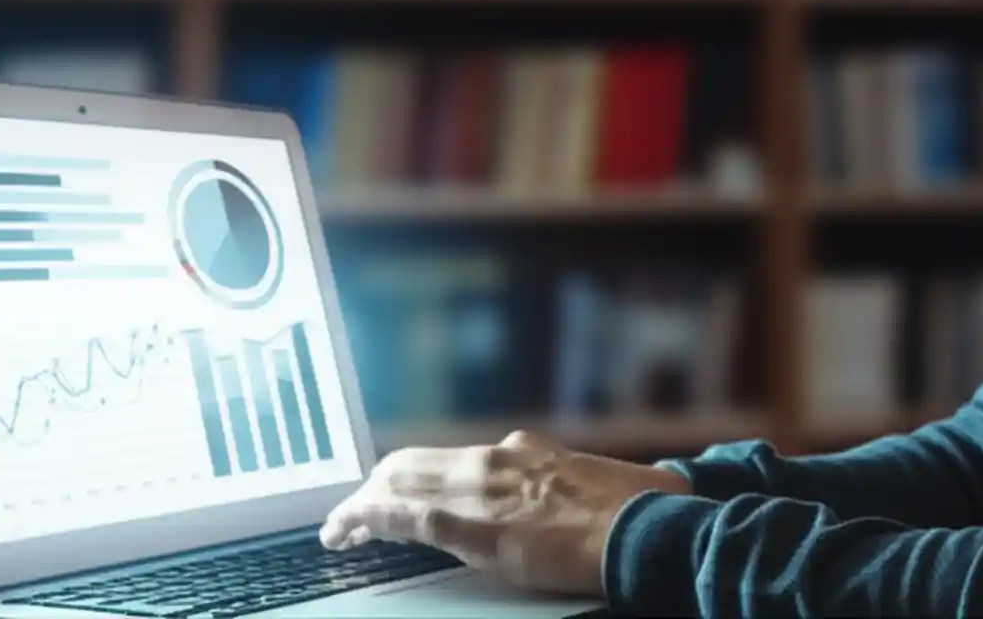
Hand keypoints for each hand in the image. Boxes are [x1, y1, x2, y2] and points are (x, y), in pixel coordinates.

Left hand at [319, 430, 690, 594]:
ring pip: (398, 483)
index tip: (406, 491)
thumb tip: (600, 488)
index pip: (453, 460)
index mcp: (523, 451)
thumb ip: (576, 483)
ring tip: (341, 526)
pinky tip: (347, 531)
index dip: (418, 475)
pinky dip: (366, 520)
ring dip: (363, 504)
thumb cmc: (633, 509)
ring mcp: (479, 489)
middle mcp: (493, 460)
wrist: (641, 526)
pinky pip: (404, 516)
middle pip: (413, 463)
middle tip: (358, 511)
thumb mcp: (600, 483)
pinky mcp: (472, 526)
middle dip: (379, 485)